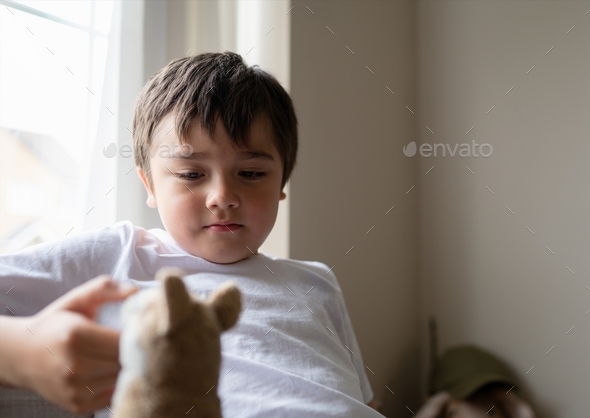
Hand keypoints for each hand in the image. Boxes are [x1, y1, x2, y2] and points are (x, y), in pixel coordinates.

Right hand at [1, 276, 136, 413]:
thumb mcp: (76, 300)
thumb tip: (134, 291)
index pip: (122, 341)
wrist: (21, 355)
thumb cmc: (55, 324)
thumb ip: (104, 289)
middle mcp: (73, 365)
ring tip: (122, 355)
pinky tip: (111, 371)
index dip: (136, 335)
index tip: (139, 329)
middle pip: (123, 361)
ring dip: (125, 368)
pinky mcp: (77, 405)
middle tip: (136, 342)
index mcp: (75, 335)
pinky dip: (116, 384)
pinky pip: (112, 396)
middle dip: (133, 351)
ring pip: (120, 379)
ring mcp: (74, 389)